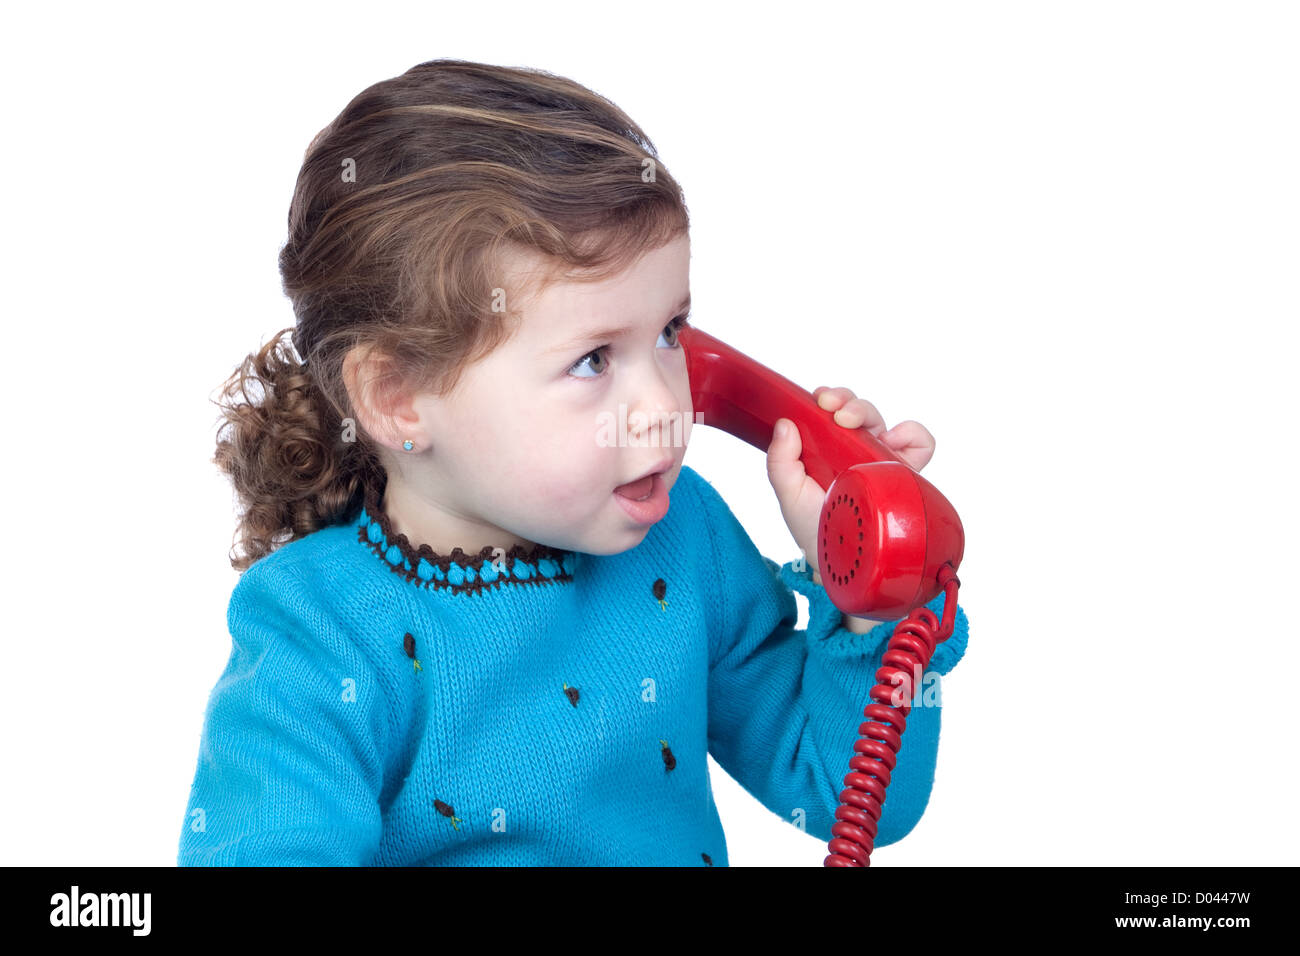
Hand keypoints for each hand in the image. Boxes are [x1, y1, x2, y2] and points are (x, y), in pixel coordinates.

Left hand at [766, 386, 935, 584]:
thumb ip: (780, 463)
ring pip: (886, 422)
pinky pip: (921, 446)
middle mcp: (858, 453)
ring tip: (853, 423)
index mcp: (829, 450)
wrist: (843, 570)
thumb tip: (784, 423)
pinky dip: (913, 435)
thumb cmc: (816, 531)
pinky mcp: (907, 478)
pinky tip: (893, 442)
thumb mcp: (789, 497)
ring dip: (869, 413)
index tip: (819, 400)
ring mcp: (883, 464)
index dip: (829, 398)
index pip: (833, 413)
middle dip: (847, 401)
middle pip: (860, 412)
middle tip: (833, 409)